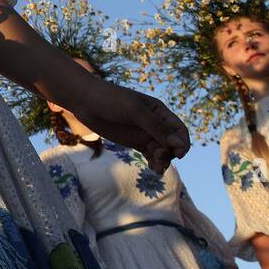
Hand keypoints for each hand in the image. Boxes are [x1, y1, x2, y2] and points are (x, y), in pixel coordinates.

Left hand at [70, 81, 189, 174]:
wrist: (85, 101)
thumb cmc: (110, 99)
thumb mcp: (134, 111)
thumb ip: (155, 127)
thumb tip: (178, 143)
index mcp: (160, 111)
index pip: (179, 130)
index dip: (182, 143)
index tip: (177, 154)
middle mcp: (155, 123)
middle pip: (171, 144)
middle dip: (169, 153)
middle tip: (158, 157)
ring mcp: (144, 134)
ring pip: (161, 151)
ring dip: (162, 161)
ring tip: (157, 169)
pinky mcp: (133, 142)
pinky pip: (149, 155)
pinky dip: (153, 162)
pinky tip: (153, 169)